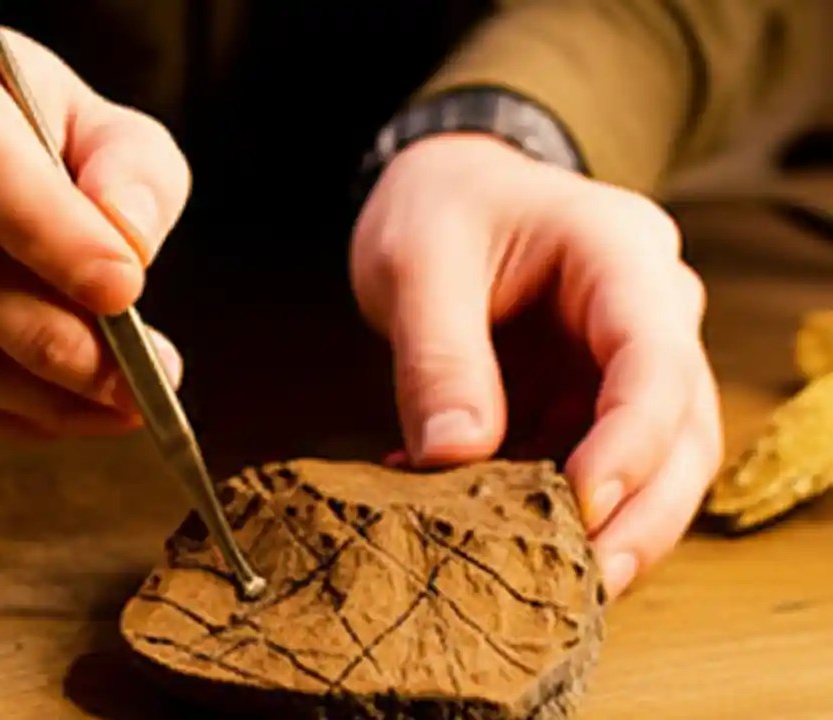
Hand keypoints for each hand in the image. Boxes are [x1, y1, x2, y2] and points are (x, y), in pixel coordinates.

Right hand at [0, 12, 188, 435]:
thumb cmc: (40, 137)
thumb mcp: (106, 127)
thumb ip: (132, 175)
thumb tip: (126, 247)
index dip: (48, 231)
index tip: (124, 289)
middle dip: (53, 338)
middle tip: (135, 378)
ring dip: (36, 394)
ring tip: (116, 402)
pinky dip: (3, 415)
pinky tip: (65, 410)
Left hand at [353, 135, 723, 597]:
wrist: (446, 191)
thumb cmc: (441, 207)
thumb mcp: (419, 262)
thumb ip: (437, 355)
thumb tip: (452, 456)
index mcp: (619, 255)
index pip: (654, 360)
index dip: (629, 442)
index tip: (581, 505)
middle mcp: (648, 312)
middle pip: (682, 429)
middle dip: (641, 515)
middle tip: (582, 585)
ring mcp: (624, 362)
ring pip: (654, 463)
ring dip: (602, 528)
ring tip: (535, 579)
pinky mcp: (590, 400)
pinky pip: (588, 467)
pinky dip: (545, 509)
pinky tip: (481, 527)